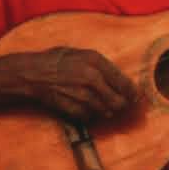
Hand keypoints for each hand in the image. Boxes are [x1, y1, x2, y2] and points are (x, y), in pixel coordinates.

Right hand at [14, 47, 142, 128]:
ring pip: (106, 110)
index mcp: (95, 61)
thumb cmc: (56, 60)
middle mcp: (91, 77)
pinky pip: (90, 116)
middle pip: (118, 100)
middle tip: (122, 105)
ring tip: (106, 108)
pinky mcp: (72, 106)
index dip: (132, 92)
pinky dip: (91, 115)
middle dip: (122, 104)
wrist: (32, 73)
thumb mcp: (80, 53)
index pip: (123, 81)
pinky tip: (88, 109)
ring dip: (107, 111)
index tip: (136, 97)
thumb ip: (100, 65)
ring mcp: (81, 93)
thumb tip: (119, 78)